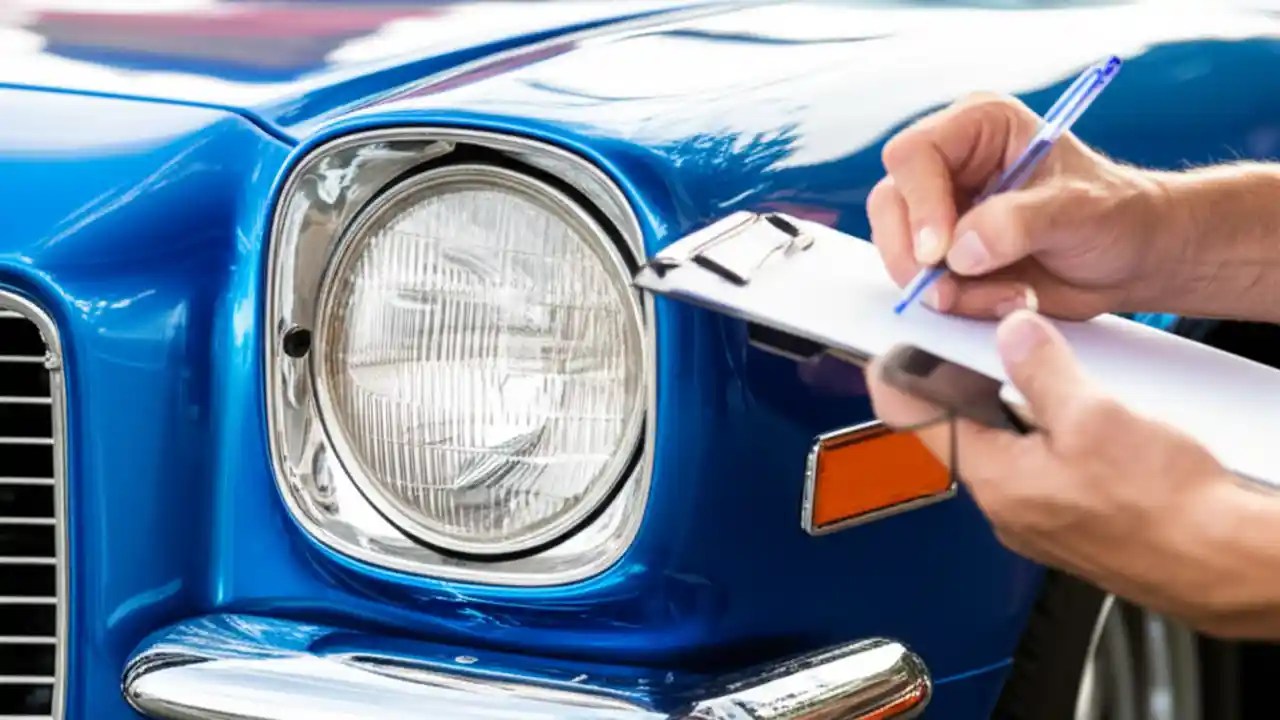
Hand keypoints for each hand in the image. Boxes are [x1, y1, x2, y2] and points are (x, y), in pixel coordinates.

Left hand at [866, 310, 1261, 633]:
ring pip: (1005, 450)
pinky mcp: (1073, 523)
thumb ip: (1042, 370)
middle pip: (962, 434)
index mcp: (996, 481)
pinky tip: (1073, 413)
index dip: (897, 384)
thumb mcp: (1092, 415)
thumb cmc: (1163, 508)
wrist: (1218, 561)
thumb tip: (1013, 335)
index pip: (919, 425)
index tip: (884, 354)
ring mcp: (1039, 519)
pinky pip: (1039, 469)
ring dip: (1009, 408)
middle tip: (966, 345)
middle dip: (961, 387)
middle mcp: (1008, 507)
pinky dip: (1042, 435)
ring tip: (1028, 367)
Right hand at [869, 94, 1171, 319]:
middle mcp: (950, 164)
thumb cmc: (1116, 215)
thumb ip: (1018, 223)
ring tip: (1006, 296)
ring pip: (898, 250)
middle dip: (917, 257)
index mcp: (978, 127)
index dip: (919, 205)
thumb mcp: (1078, 211)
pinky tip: (1003, 300)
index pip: (914, 155)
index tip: (940, 253)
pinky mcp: (944, 255)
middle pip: (891, 205)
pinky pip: (921, 283)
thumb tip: (959, 251)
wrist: (1131, 259)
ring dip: (943, 287)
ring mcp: (942, 211)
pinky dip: (956, 303)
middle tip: (952, 291)